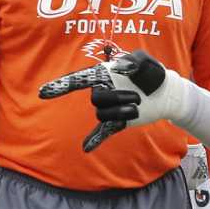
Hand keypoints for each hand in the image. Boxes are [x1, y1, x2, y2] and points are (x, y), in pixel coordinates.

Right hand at [38, 49, 189, 151]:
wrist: (166, 93)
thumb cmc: (153, 74)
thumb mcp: (146, 61)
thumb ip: (133, 60)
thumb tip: (119, 69)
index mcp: (103, 75)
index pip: (77, 81)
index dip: (60, 86)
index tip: (43, 93)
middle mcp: (103, 91)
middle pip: (96, 99)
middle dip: (116, 99)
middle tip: (136, 98)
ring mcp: (109, 108)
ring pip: (103, 115)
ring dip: (121, 112)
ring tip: (138, 106)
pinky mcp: (117, 122)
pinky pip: (102, 132)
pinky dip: (94, 140)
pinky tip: (86, 148)